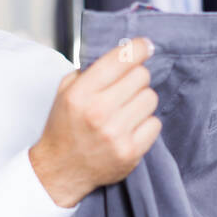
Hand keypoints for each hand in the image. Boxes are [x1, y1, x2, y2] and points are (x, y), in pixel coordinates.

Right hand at [29, 37, 161, 206]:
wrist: (61, 170)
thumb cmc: (65, 127)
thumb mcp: (66, 92)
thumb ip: (91, 71)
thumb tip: (125, 52)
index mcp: (80, 94)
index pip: (120, 60)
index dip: (137, 48)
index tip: (145, 46)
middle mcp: (98, 112)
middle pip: (141, 76)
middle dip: (135, 79)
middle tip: (125, 90)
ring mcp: (116, 134)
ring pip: (150, 98)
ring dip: (141, 102)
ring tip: (125, 111)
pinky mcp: (131, 152)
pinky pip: (155, 124)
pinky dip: (146, 124)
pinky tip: (130, 129)